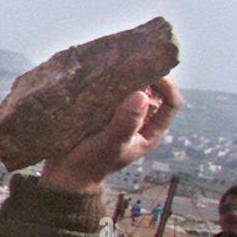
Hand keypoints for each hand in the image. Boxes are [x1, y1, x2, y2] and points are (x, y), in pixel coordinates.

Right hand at [40, 77, 181, 194]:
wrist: (65, 174)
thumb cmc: (90, 164)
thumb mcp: (110, 144)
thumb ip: (125, 123)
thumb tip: (141, 95)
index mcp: (150, 132)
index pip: (172, 103)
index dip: (168, 86)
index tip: (152, 72)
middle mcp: (141, 122)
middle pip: (156, 91)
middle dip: (148, 76)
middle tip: (134, 62)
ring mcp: (124, 116)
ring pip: (136, 88)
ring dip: (130, 75)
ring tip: (119, 63)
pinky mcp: (107, 111)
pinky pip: (117, 90)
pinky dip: (113, 80)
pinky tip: (105, 71)